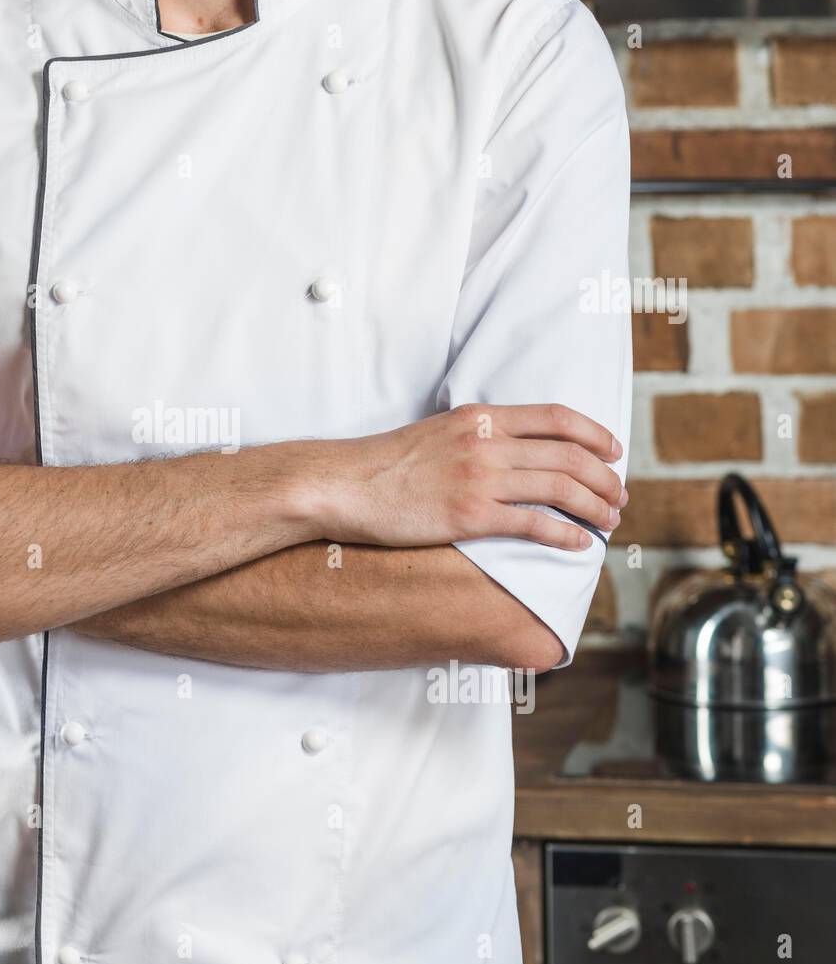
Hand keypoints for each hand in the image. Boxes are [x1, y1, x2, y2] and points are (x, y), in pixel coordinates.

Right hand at [306, 403, 625, 551]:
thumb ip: (477, 435)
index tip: (614, 451)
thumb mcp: (438, 432)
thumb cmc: (385, 464)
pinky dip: (565, 535)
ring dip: (594, 506)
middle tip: (618, 496)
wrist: (345, 484)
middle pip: (569, 456)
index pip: (557, 418)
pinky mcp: (469, 516)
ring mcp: (480, 479)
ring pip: (560, 489)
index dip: (596, 434)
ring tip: (608, 521)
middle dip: (605, 478)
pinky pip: (533, 524)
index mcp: (482, 417)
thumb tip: (510, 448)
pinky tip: (578, 545)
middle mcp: (487, 444)